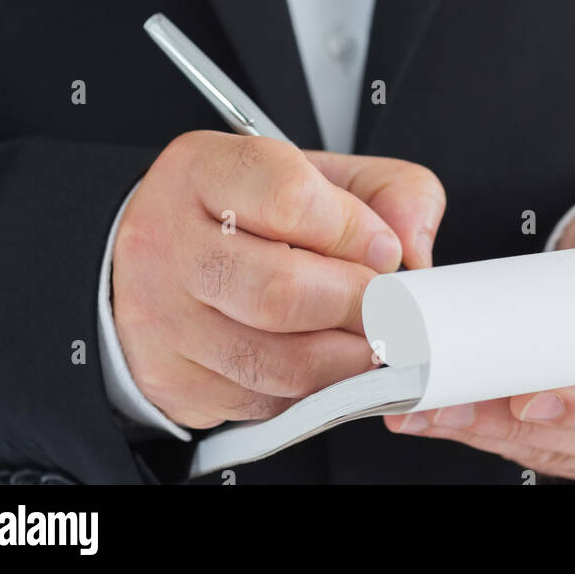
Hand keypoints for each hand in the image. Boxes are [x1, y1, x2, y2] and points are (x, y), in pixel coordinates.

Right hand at [112, 130, 445, 427]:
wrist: (161, 252)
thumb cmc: (248, 211)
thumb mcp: (320, 173)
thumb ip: (387, 190)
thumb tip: (414, 248)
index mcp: (203, 170)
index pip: (289, 199)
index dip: (354, 230)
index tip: (384, 248)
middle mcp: (167, 241)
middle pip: (280, 291)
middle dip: (356, 306)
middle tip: (385, 307)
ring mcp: (161, 317)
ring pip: (274, 362)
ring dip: (343, 360)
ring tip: (365, 340)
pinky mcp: (170, 379)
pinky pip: (259, 403)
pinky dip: (307, 392)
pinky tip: (320, 363)